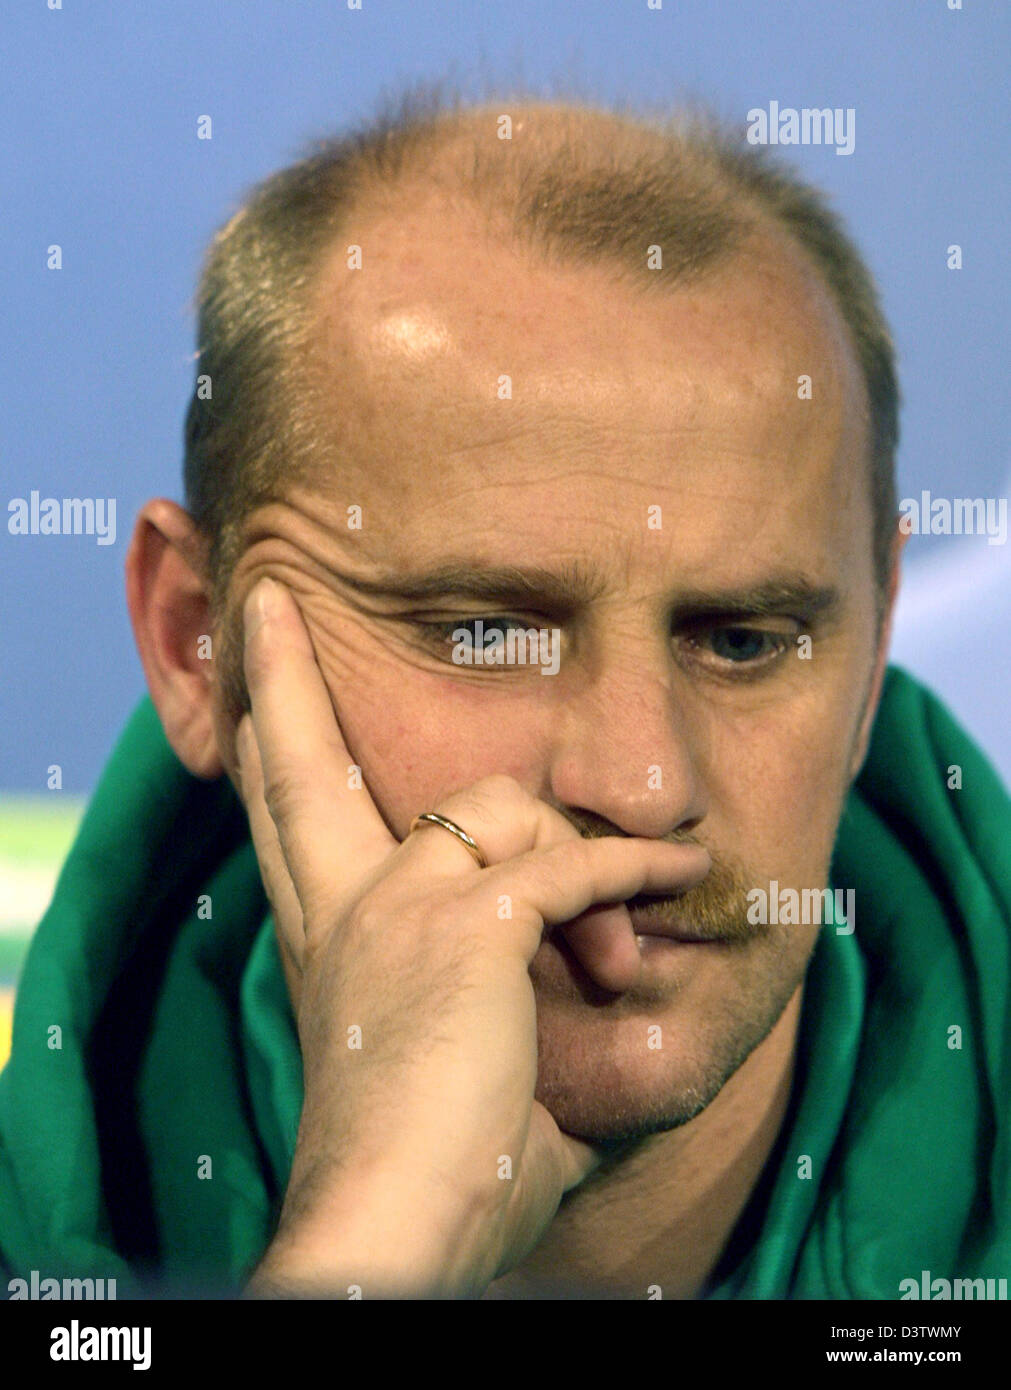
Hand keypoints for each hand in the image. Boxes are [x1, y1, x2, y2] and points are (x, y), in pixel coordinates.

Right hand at [236, 576, 709, 1297]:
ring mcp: (400, 907)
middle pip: (298, 766)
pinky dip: (633, 874)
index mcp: (328, 944)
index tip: (258, 704)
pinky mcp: (469, 924)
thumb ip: (500, 1016)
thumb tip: (584, 1017)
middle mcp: (347, 909)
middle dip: (281, 675)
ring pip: (495, 801)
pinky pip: (575, 866)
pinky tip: (677, 882)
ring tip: (627, 936)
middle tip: (265, 605)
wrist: (397, 1233)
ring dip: (580, 848)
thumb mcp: (459, 1071)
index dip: (274, 753)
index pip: (288, 823)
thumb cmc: (437, 1177)